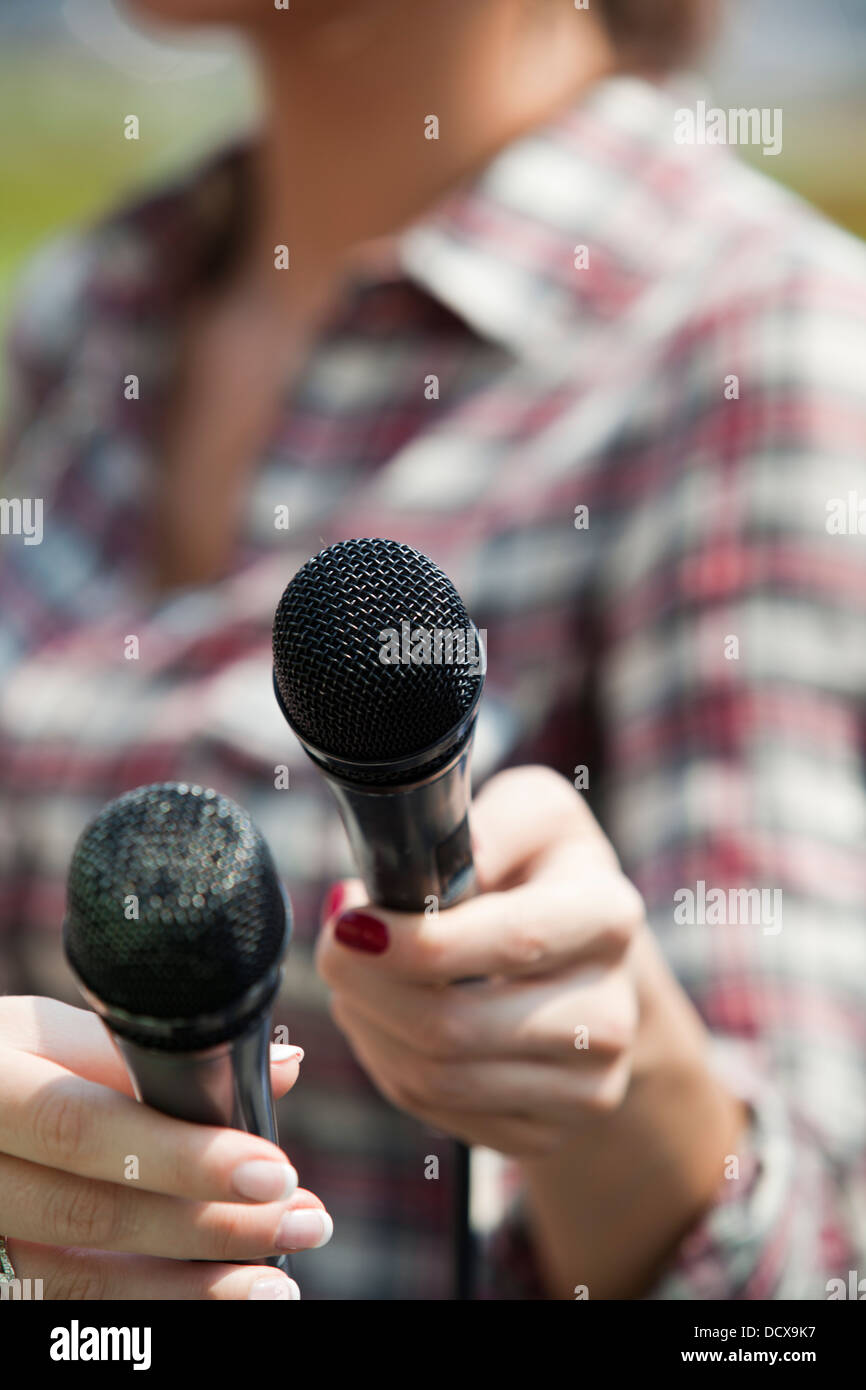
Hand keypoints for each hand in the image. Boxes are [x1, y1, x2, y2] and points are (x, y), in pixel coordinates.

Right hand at [0, 997, 331, 1298]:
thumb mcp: (49, 1034)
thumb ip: (152, 1055)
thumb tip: (282, 1065)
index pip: (84, 1127)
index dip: (179, 1156)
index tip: (272, 1169)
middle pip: (91, 1215)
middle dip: (209, 1227)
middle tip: (305, 1220)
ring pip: (79, 1283)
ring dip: (190, 1289)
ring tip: (277, 1284)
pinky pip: (64, 1311)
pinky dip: (147, 1312)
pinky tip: (214, 1304)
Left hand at [316, 765, 645, 1156]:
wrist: (587, 961)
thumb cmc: (539, 871)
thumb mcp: (530, 813)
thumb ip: (492, 825)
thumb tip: (447, 868)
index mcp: (609, 918)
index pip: (509, 943)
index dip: (415, 942)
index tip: (348, 923)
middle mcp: (612, 1014)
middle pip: (455, 1027)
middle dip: (367, 988)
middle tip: (332, 947)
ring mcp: (586, 1086)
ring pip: (435, 1078)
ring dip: (368, 1025)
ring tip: (355, 976)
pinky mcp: (549, 1134)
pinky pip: (436, 1111)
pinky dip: (387, 1063)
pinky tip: (383, 1018)